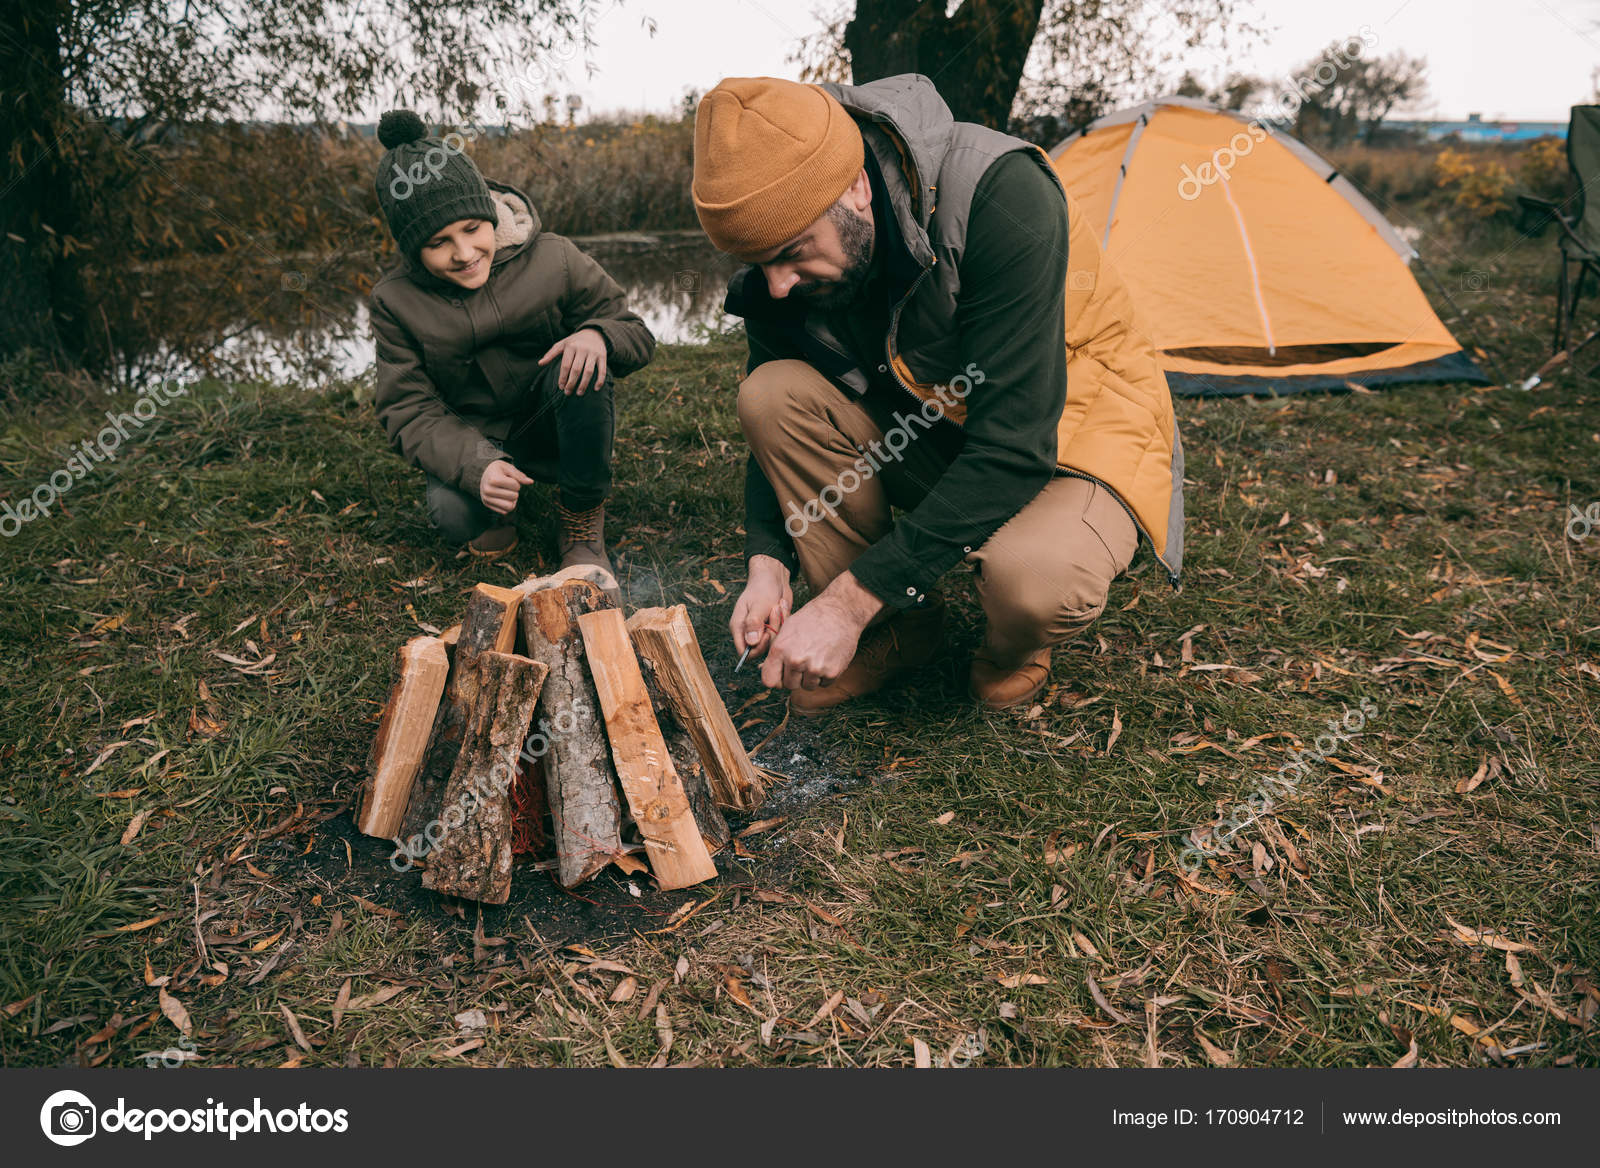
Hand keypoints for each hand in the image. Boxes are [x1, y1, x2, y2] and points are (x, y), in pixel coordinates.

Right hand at [479, 459, 532, 514]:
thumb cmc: (498, 470)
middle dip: (515, 491)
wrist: (483, 475)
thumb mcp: (508, 467)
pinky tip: (503, 498)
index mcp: (493, 479)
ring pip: (510, 507)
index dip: (516, 482)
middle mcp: (487, 490)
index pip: (516, 486)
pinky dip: (507, 505)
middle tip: (508, 486)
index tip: (509, 479)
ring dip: (513, 500)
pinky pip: (505, 511)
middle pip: (514, 496)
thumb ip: (519, 475)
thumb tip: (531, 482)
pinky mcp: (487, 505)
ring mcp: (486, 498)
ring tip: (508, 493)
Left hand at [539, 328, 607, 394]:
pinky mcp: (603, 356)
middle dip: (571, 383)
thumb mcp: (562, 344)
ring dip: (584, 384)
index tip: (561, 387)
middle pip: (576, 369)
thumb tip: (540, 363)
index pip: (566, 365)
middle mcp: (582, 349)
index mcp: (571, 346)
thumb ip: (551, 354)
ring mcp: (593, 353)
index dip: (563, 377)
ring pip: (589, 371)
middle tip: (568, 393)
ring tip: (579, 393)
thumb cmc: (574, 342)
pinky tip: (596, 389)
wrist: (593, 333)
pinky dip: (600, 380)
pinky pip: (602, 370)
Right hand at [730, 554, 792, 663]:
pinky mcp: (772, 627)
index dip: (756, 648)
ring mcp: (761, 630)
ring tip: (778, 606)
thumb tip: (751, 643)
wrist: (773, 577)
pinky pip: (781, 634)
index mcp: (739, 627)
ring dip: (779, 624)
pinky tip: (781, 606)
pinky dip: (784, 621)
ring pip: (773, 642)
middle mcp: (749, 631)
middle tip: (774, 613)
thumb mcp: (758, 604)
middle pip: (761, 648)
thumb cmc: (762, 588)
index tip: (767, 634)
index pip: (744, 652)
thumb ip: (754, 623)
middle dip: (771, 633)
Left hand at [760, 571, 882, 690]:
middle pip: (790, 685)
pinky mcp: (831, 672)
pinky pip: (824, 683)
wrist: (839, 611)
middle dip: (796, 677)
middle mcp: (795, 660)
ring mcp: (814, 668)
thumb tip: (764, 669)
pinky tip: (828, 657)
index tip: (783, 675)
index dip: (776, 679)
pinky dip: (826, 675)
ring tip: (817, 657)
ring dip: (812, 677)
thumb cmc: (811, 618)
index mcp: (780, 650)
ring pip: (808, 686)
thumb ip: (775, 652)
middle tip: (804, 661)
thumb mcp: (786, 629)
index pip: (769, 680)